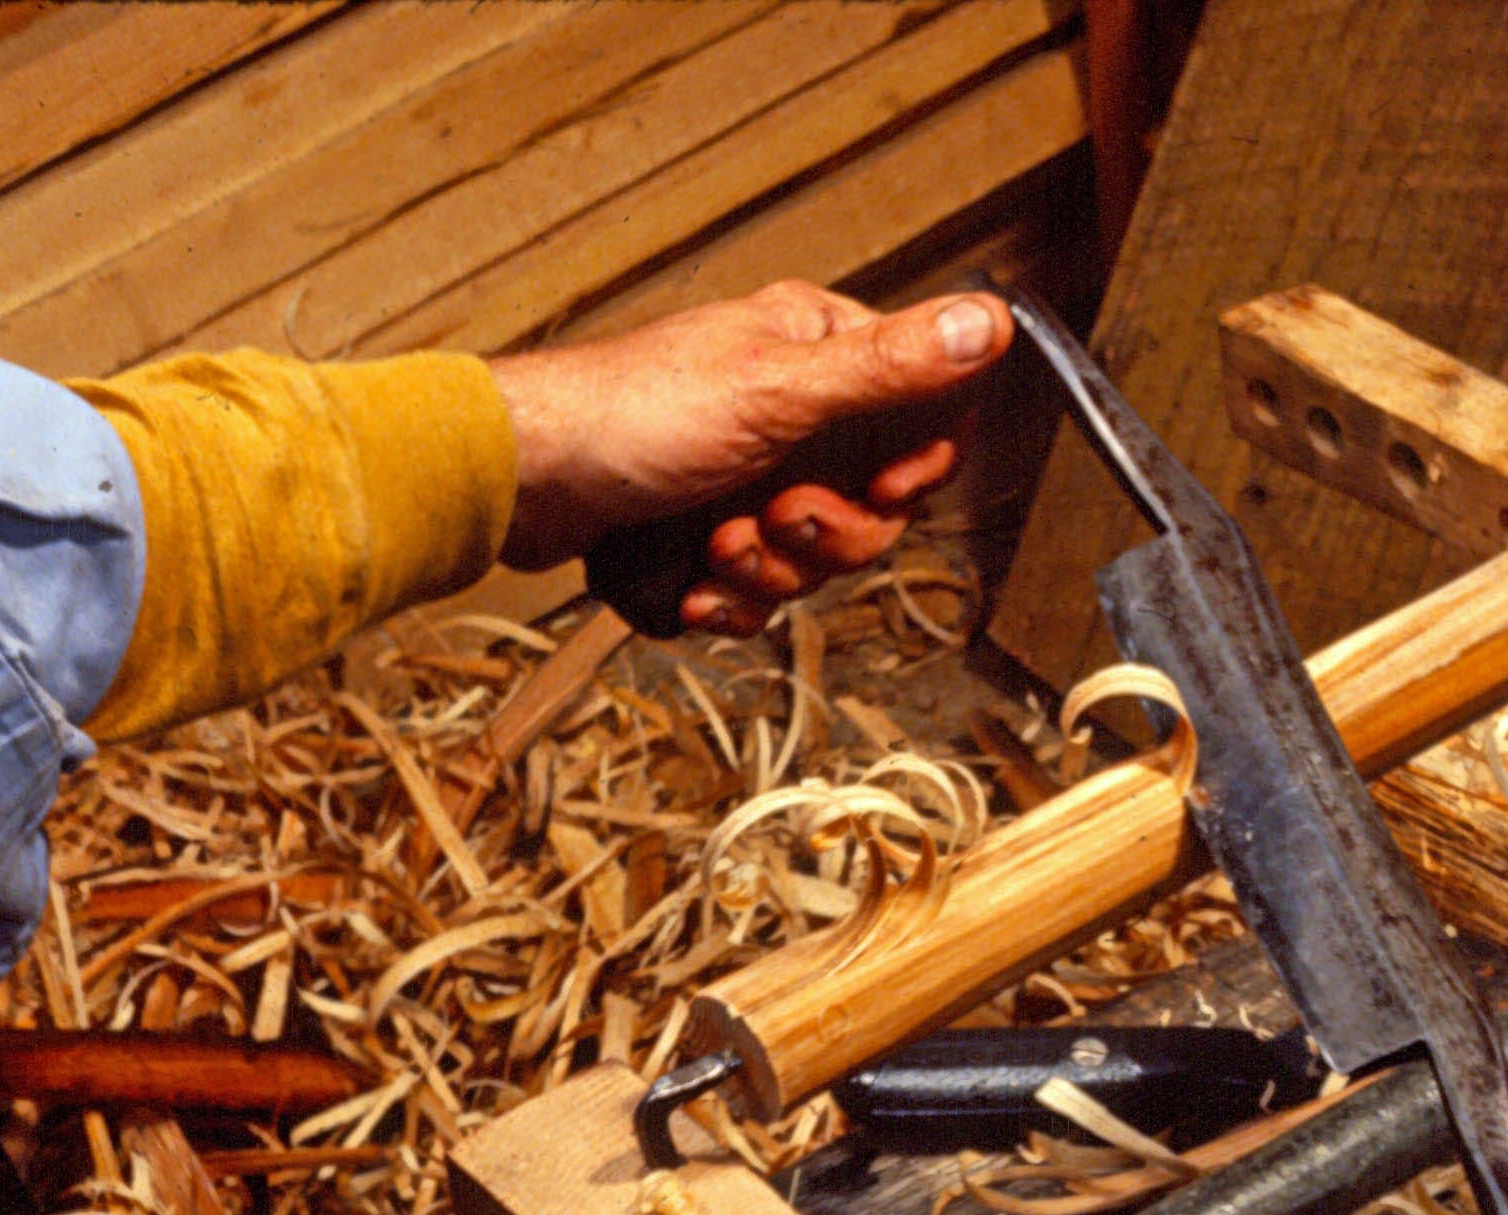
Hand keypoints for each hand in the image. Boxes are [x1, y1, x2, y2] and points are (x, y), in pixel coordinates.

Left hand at [485, 282, 1011, 630]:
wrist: (519, 484)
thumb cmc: (630, 417)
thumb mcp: (778, 390)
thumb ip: (889, 368)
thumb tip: (989, 320)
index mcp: (818, 353)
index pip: (922, 422)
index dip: (909, 473)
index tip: (880, 488)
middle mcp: (789, 411)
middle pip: (871, 510)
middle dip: (821, 535)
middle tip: (770, 517)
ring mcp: (745, 476)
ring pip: (812, 562)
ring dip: (763, 573)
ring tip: (710, 544)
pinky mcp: (704, 534)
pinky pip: (753, 595)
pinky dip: (721, 600)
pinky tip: (686, 581)